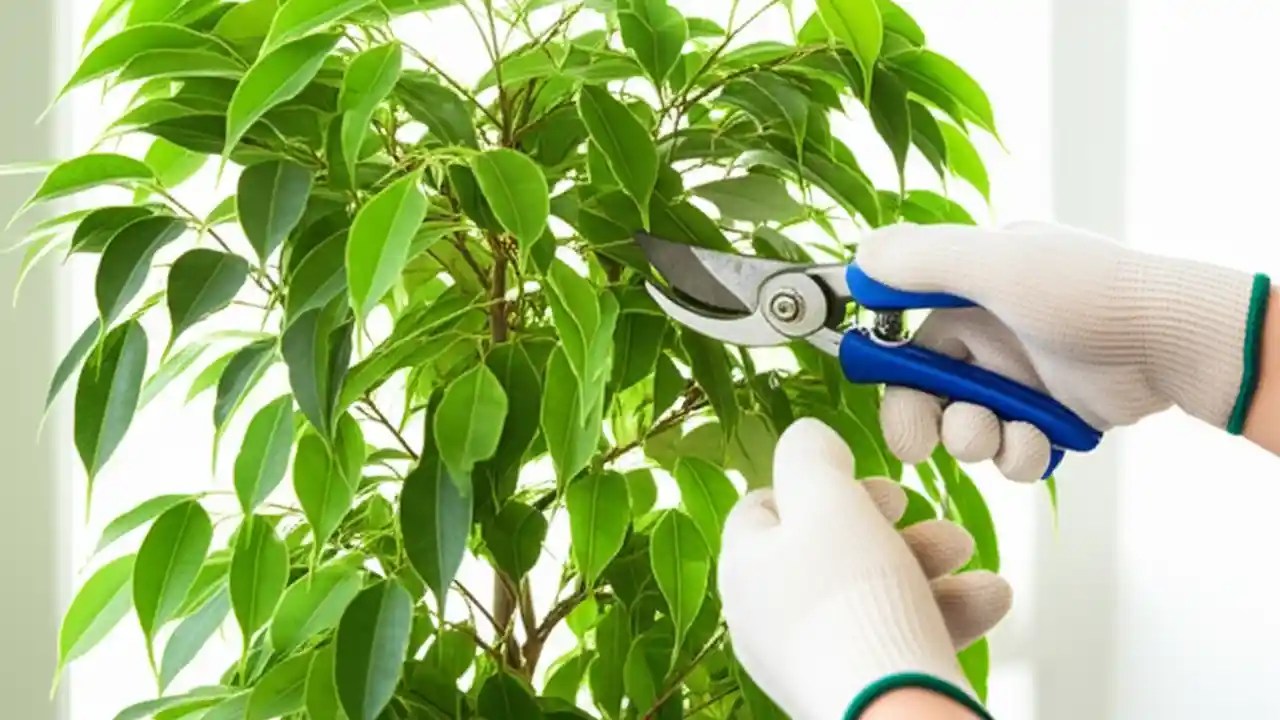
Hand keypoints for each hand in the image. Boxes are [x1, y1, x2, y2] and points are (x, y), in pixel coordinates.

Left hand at [719, 418, 1009, 719]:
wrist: (892, 713)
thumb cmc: (853, 602)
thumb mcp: (826, 499)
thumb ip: (812, 456)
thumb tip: (808, 438)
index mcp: (747, 567)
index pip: (767, 508)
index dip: (822, 485)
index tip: (874, 483)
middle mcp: (770, 616)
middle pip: (832, 549)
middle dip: (896, 526)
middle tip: (931, 520)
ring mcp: (814, 656)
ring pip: (876, 592)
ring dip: (931, 565)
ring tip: (970, 556)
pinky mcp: (858, 685)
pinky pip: (900, 637)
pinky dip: (945, 612)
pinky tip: (989, 598)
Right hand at [858, 222, 1265, 480]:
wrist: (1171, 341)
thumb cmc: (1089, 291)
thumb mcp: (996, 264)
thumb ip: (922, 261)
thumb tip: (859, 262)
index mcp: (966, 293)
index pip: (902, 339)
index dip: (890, 374)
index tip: (894, 395)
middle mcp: (987, 336)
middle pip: (926, 396)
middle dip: (930, 422)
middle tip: (933, 439)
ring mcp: (1019, 380)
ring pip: (966, 430)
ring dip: (979, 440)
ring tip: (1009, 430)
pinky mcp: (1049, 417)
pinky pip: (1011, 451)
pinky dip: (1022, 453)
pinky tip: (1042, 439)